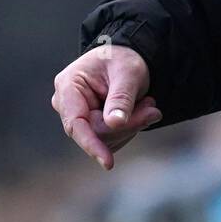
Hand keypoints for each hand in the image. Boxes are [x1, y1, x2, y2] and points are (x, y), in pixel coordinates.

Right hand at [52, 42, 160, 169]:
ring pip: (105, 139)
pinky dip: (129, 128)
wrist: (126, 58)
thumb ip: (121, 98)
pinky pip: (110, 140)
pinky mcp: (90, 126)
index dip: (92, 144)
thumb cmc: (124, 60)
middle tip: (153, 110)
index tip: (108, 163)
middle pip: (95, 132)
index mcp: (69, 86)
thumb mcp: (128, 73)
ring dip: (132, 126)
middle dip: (128, 125)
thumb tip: (115, 124)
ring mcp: (77, 116)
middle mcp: (67, 103)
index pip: (76, 123)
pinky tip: (138, 110)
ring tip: (146, 104)